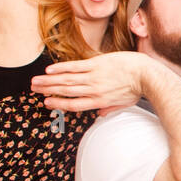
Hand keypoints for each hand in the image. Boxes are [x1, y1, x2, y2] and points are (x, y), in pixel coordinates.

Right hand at [31, 51, 151, 112]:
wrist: (146, 74)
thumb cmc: (137, 88)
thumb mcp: (124, 103)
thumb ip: (109, 109)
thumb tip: (100, 116)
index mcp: (98, 101)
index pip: (73, 105)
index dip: (58, 104)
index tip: (46, 103)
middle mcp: (93, 90)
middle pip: (65, 92)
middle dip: (48, 91)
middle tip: (34, 89)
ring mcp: (94, 77)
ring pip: (66, 80)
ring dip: (49, 81)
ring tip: (35, 81)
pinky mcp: (97, 64)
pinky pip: (75, 67)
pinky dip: (61, 69)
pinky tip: (49, 70)